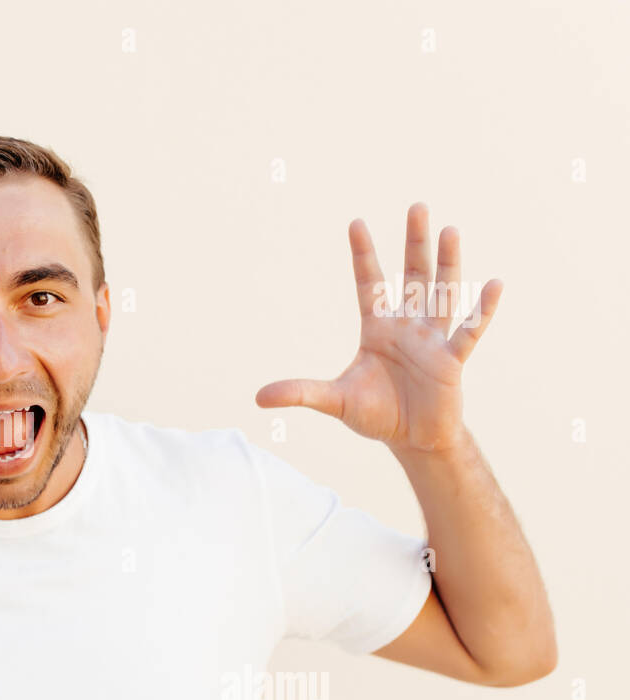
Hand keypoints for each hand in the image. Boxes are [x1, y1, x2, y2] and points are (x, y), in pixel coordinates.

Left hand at [255, 203, 501, 454]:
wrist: (412, 440)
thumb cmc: (377, 414)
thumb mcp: (334, 401)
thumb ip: (301, 393)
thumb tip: (258, 398)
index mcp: (377, 329)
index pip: (369, 284)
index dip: (363, 255)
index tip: (355, 222)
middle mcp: (407, 326)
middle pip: (411, 276)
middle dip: (414, 243)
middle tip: (417, 206)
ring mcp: (432, 340)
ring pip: (441, 293)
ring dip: (446, 263)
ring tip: (450, 230)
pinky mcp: (452, 360)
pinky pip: (470, 331)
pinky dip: (482, 310)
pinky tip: (494, 284)